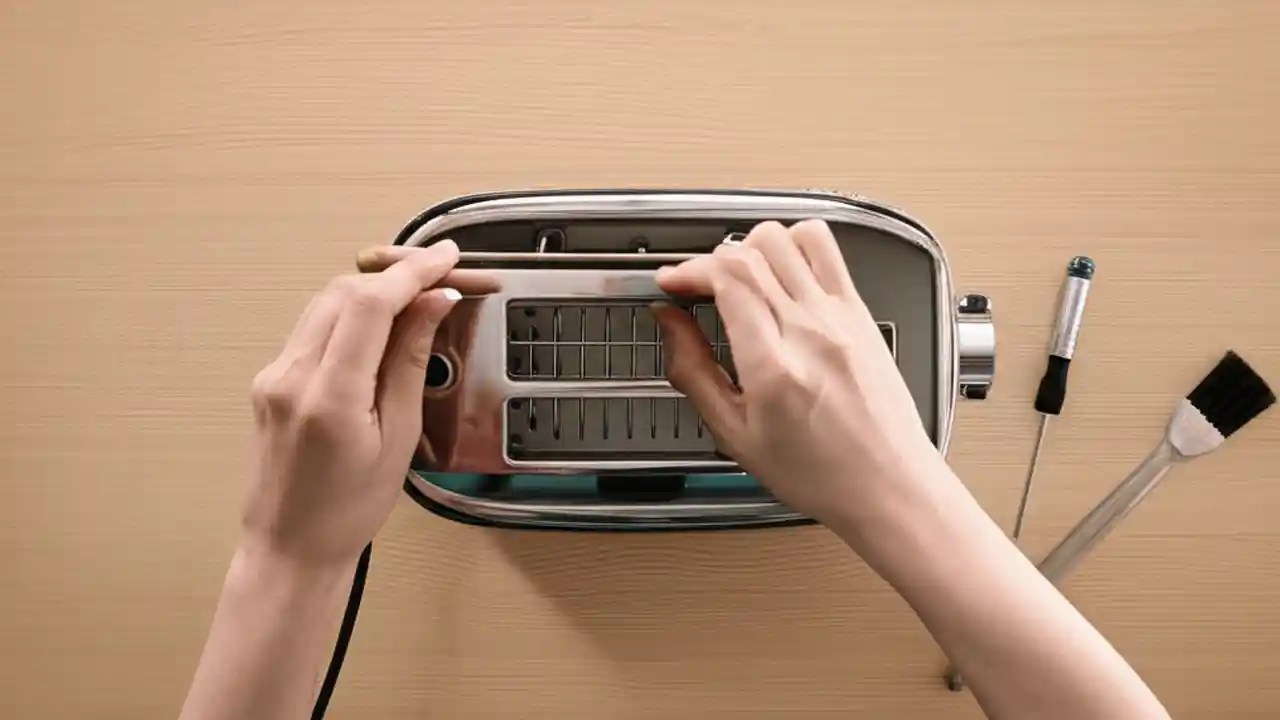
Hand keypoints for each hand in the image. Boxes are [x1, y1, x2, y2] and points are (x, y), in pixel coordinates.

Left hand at [242, 240, 462, 568]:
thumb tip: (433, 304)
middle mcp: (291, 377)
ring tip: (418, 294)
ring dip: (372, 289)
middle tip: (441, 274)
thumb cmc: (347, 510)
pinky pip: (313, 327)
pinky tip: (381, 325)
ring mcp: (274, 376)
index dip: (413, 272)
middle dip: (395, 273)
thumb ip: (410, 362)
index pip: (370, 303)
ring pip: (325, 303)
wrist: (290, 548)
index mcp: (328, 396)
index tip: (448, 260)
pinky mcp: (270, 380)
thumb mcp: (398, 438)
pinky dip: (350, 314)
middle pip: (343, 290)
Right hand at [654, 220, 945, 529]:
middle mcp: (811, 332)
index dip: (689, 269)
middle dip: (711, 259)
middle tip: (698, 287)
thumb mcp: (735, 436)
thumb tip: (669, 323)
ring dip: (754, 246)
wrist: (888, 485)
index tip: (672, 283)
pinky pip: (827, 250)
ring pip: (789, 237)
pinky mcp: (860, 312)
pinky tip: (783, 275)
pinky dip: (796, 245)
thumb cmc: (819, 473)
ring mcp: (841, 316)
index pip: (728, 279)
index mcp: (774, 367)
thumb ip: (694, 372)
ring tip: (743, 279)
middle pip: (752, 251)